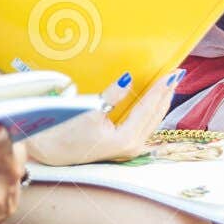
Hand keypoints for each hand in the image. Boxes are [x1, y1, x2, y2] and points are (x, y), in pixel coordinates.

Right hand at [25, 70, 183, 165]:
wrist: (46, 151)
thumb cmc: (63, 132)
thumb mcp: (88, 109)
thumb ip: (112, 95)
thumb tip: (129, 79)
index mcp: (126, 139)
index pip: (149, 108)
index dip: (160, 88)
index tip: (171, 72)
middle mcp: (132, 147)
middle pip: (155, 116)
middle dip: (166, 94)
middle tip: (177, 74)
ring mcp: (128, 149)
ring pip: (152, 121)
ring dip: (160, 102)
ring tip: (168, 84)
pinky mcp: (122, 146)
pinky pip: (144, 125)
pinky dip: (150, 110)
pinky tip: (153, 100)